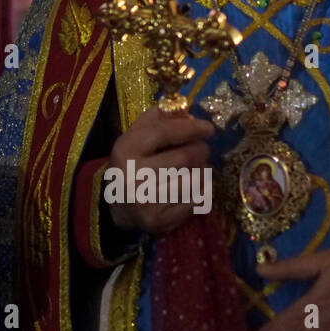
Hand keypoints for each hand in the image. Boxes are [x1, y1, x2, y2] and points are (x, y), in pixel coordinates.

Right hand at [107, 106, 213, 234]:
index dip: (190, 128)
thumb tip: (185, 110)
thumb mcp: (136, 138)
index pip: (164, 132)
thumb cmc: (133, 164)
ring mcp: (145, 199)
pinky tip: (194, 187)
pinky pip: (196, 200)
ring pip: (194, 178)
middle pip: (184, 156)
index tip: (209, 128)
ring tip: (196, 169)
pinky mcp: (158, 220)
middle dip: (200, 150)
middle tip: (202, 150)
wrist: (120, 206)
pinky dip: (202, 191)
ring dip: (202, 171)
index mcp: (125, 149)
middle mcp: (132, 174)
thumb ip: (157, 120)